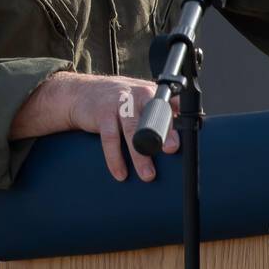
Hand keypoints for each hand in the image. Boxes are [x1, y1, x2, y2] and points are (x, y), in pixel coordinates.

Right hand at [12, 72, 179, 181]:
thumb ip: (162, 112)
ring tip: (148, 175)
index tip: (184, 138)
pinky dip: (115, 158)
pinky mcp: (102, 114)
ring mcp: (119, 103)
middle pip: (153, 116)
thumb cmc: (118, 101)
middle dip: (163, 132)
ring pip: (132, 130)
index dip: (178, 120)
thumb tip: (187, 133)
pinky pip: (110, 138)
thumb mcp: (141, 101)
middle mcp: (138, 95)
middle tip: (171, 150)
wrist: (81, 92)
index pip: (170, 106)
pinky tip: (120, 173)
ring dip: (140, 155)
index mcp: (152, 93)